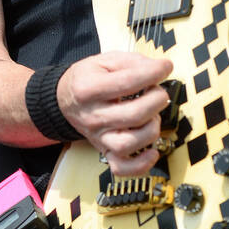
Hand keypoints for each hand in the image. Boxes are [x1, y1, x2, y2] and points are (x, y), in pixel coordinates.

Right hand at [56, 51, 172, 175]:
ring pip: (129, 143)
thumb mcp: (105, 61)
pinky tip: (152, 151)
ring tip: (152, 116)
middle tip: (158, 92)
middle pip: (133, 115)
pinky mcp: (104, 150)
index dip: (153, 73)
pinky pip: (122, 167)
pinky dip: (141, 164)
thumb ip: (132, 62)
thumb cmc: (87, 80)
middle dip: (156, 100)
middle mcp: (92, 115)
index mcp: (88, 89)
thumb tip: (159, 69)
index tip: (165, 67)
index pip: (127, 82)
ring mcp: (98, 136)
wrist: (64, 100)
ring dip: (151, 129)